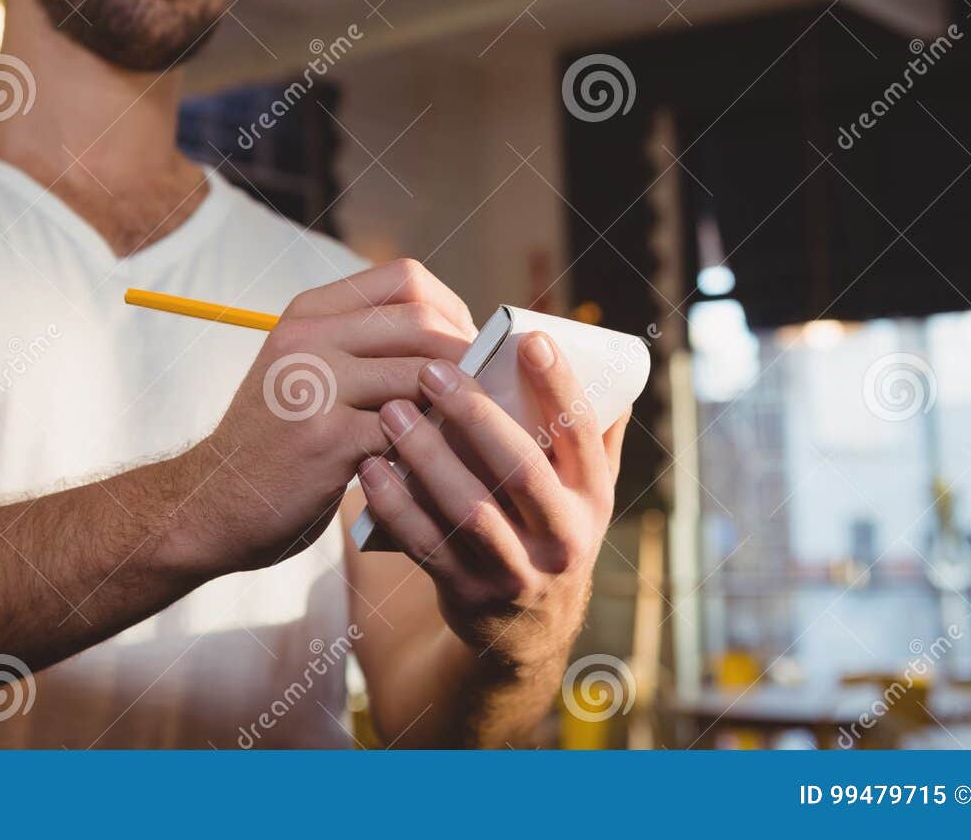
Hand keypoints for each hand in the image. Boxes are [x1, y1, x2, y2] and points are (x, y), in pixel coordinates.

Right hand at [180, 260, 476, 574]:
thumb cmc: (277, 440)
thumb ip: (362, 345)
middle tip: (483, 390)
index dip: (451, 307)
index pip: (404, 277)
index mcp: (308, 312)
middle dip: (467, 356)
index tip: (466, 343)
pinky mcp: (327, 440)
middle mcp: (308, 338)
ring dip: (458, 402)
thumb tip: (457, 337)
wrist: (211, 503)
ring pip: (422, 374)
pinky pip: (408, 430)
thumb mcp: (304, 369)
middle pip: (421, 322)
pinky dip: (434, 444)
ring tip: (471, 426)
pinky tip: (442, 460)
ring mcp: (315, 387)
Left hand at [356, 332, 625, 669]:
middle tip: (432, 371)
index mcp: (592, 497)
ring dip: (426, 458)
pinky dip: (395, 506)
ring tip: (391, 412)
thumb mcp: (583, 492)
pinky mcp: (469, 594)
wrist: (526, 632)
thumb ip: (592, 434)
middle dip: (474, 417)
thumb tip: (601, 358)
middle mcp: (563, 537)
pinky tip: (369, 468)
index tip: (531, 338)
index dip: (560, 386)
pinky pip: (426, 545)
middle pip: (520, 470)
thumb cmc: (547, 529)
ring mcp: (516, 571)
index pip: (582, 433)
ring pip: (469, 510)